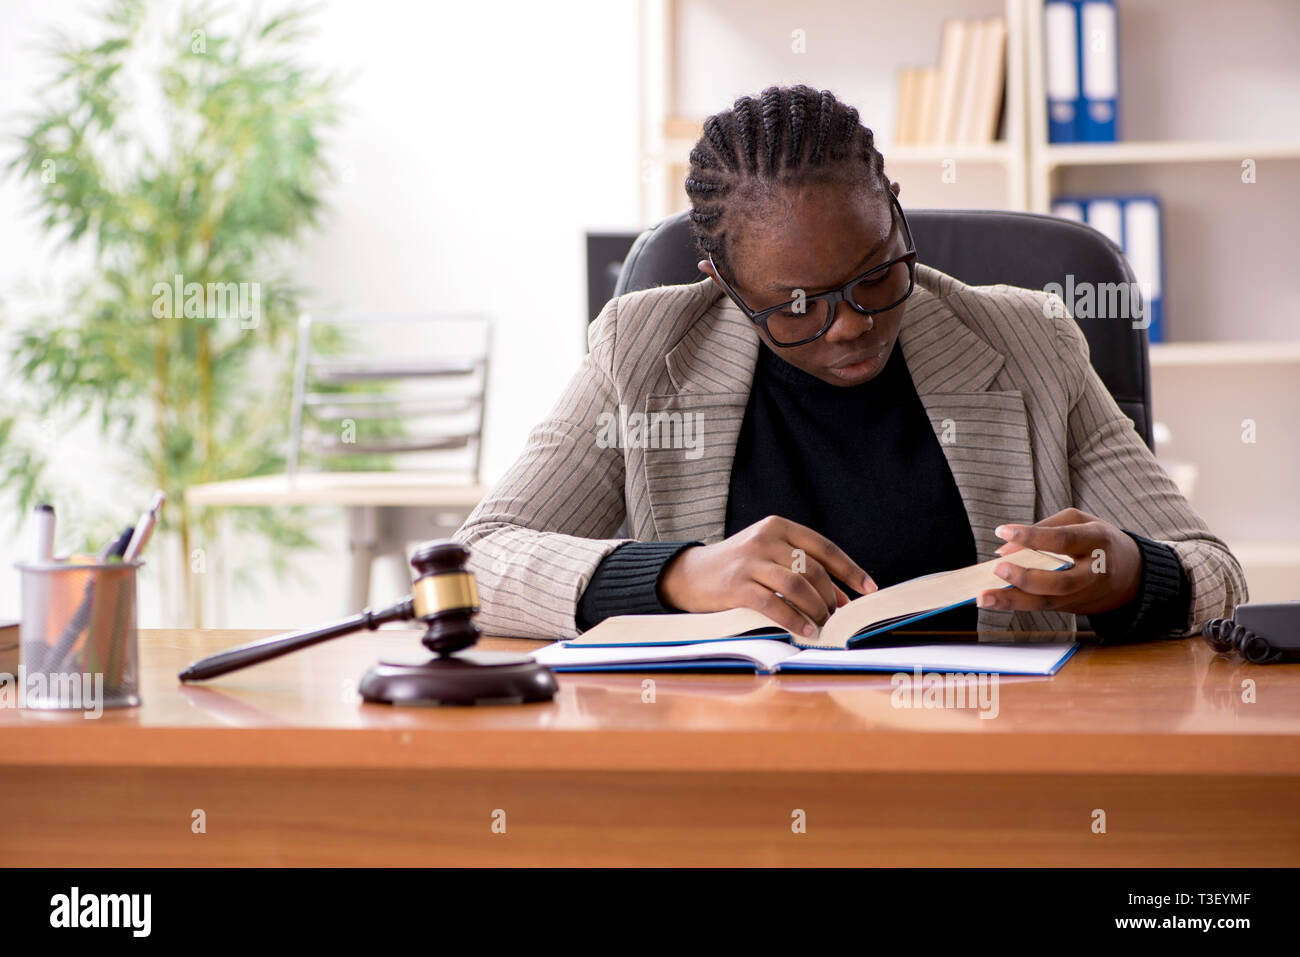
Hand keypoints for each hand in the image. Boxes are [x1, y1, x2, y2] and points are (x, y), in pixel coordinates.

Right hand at [658, 515, 876, 637]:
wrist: (690, 574)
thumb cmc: (739, 568)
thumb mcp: (770, 557)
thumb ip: (802, 570)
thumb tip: (842, 598)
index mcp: (779, 527)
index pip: (824, 548)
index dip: (850, 570)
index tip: (869, 589)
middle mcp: (766, 538)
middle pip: (813, 570)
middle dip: (830, 598)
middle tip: (835, 617)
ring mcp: (750, 561)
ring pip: (798, 587)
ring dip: (816, 610)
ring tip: (821, 626)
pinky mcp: (736, 585)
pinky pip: (774, 605)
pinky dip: (795, 620)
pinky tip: (805, 630)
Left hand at [977, 507, 1141, 614]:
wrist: (1133, 575)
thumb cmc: (1099, 541)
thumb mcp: (1080, 522)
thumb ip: (1043, 528)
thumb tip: (1005, 547)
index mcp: (1098, 541)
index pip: (1064, 540)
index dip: (1033, 536)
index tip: (1002, 531)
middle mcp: (1093, 572)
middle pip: (1060, 582)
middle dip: (1026, 577)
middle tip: (999, 567)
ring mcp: (1083, 595)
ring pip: (1048, 602)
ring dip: (1012, 600)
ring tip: (983, 597)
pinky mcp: (1072, 608)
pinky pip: (1041, 608)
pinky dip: (1015, 604)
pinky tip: (992, 601)